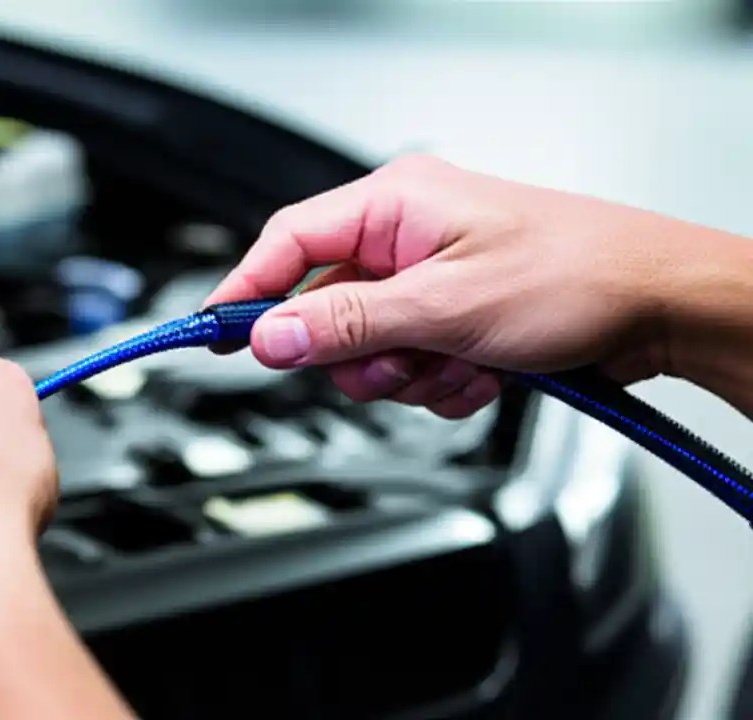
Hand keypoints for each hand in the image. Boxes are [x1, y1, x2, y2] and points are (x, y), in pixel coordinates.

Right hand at [205, 154, 697, 418]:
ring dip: (406, 375)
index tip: (213, 332)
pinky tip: (481, 374)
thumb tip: (271, 335)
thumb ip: (347, 324)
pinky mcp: (451, 321)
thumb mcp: (445, 306)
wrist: (659, 306)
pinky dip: (438, 384)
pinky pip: (409, 367)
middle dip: (358, 354)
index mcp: (394, 204)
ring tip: (457, 365)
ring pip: (366, 350)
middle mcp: (405, 239)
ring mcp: (428, 282)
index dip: (245, 289)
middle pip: (324, 312)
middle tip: (398, 361)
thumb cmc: (576, 273)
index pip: (287, 242)